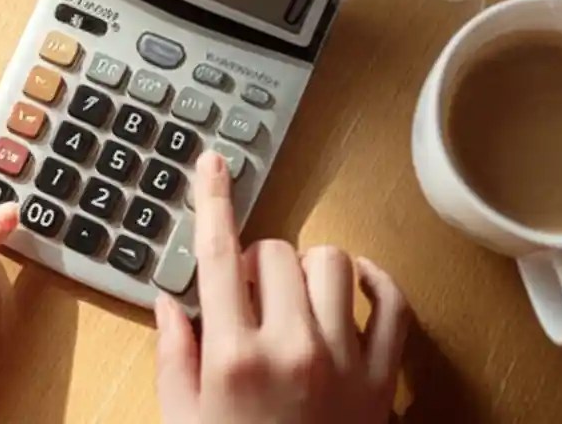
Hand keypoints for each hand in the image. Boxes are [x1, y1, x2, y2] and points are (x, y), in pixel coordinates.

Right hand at [155, 152, 410, 423]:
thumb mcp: (181, 419)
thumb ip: (171, 355)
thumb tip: (168, 303)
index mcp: (231, 356)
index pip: (220, 255)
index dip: (213, 200)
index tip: (212, 163)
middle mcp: (290, 347)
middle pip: (278, 253)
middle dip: (258, 260)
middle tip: (247, 290)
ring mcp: (343, 359)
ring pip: (333, 264)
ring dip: (309, 267)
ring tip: (294, 294)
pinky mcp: (382, 377)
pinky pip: (392, 303)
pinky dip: (376, 282)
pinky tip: (355, 283)